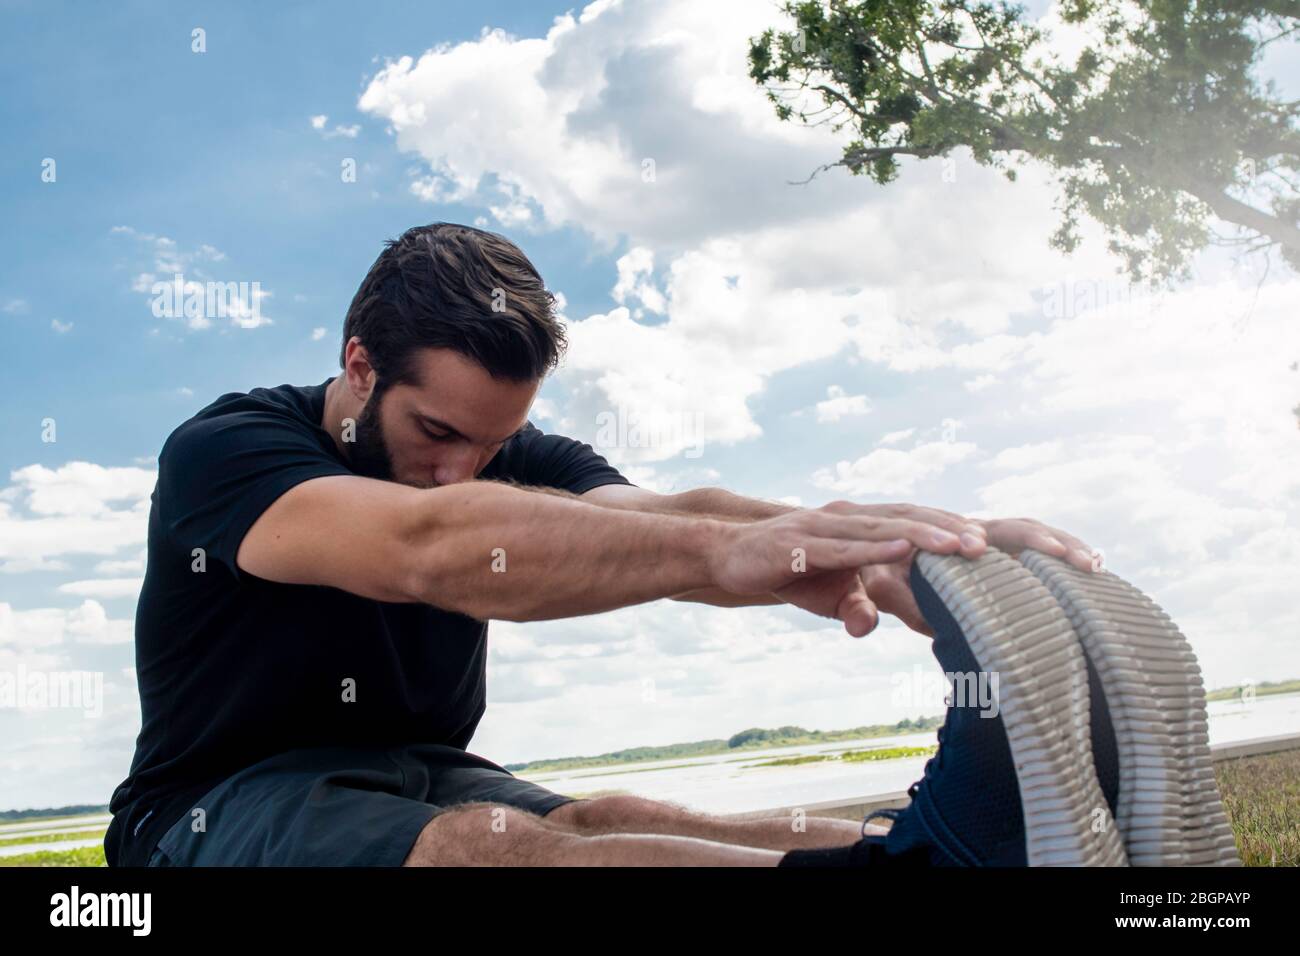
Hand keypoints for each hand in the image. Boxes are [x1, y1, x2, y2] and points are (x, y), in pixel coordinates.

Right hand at [712, 501, 987, 636]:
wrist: (728, 555)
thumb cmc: (785, 571)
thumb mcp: (828, 598)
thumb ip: (857, 608)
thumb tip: (872, 627)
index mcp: (859, 525)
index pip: (912, 521)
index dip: (947, 528)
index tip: (985, 543)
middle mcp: (846, 518)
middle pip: (905, 519)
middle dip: (947, 530)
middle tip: (986, 545)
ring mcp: (823, 528)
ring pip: (880, 530)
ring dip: (921, 536)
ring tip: (957, 544)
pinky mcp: (800, 545)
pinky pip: (843, 547)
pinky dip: (874, 548)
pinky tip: (900, 548)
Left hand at [860, 516, 1101, 637]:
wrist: (872, 557)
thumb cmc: (870, 573)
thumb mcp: (869, 589)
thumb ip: (871, 605)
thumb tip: (871, 625)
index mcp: (936, 533)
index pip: (957, 531)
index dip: (969, 538)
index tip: (982, 549)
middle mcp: (970, 532)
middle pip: (1010, 526)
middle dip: (1041, 540)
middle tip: (1069, 559)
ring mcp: (990, 540)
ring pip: (1030, 532)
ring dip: (1063, 544)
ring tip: (1094, 565)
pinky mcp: (1002, 554)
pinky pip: (1036, 548)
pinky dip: (1064, 553)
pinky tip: (1096, 570)